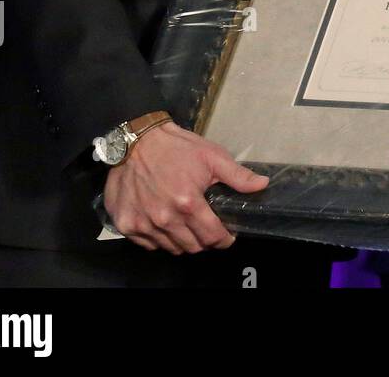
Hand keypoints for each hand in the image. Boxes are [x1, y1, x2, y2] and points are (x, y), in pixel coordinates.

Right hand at [103, 121, 268, 253]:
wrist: (136, 140)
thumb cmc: (177, 148)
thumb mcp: (212, 156)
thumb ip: (238, 175)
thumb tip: (263, 184)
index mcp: (188, 203)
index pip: (212, 237)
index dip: (224, 239)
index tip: (227, 235)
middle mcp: (165, 219)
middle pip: (192, 247)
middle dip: (204, 241)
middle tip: (206, 228)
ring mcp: (143, 224)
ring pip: (170, 248)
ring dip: (182, 241)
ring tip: (186, 225)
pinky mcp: (126, 224)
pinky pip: (148, 244)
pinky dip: (158, 239)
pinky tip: (164, 223)